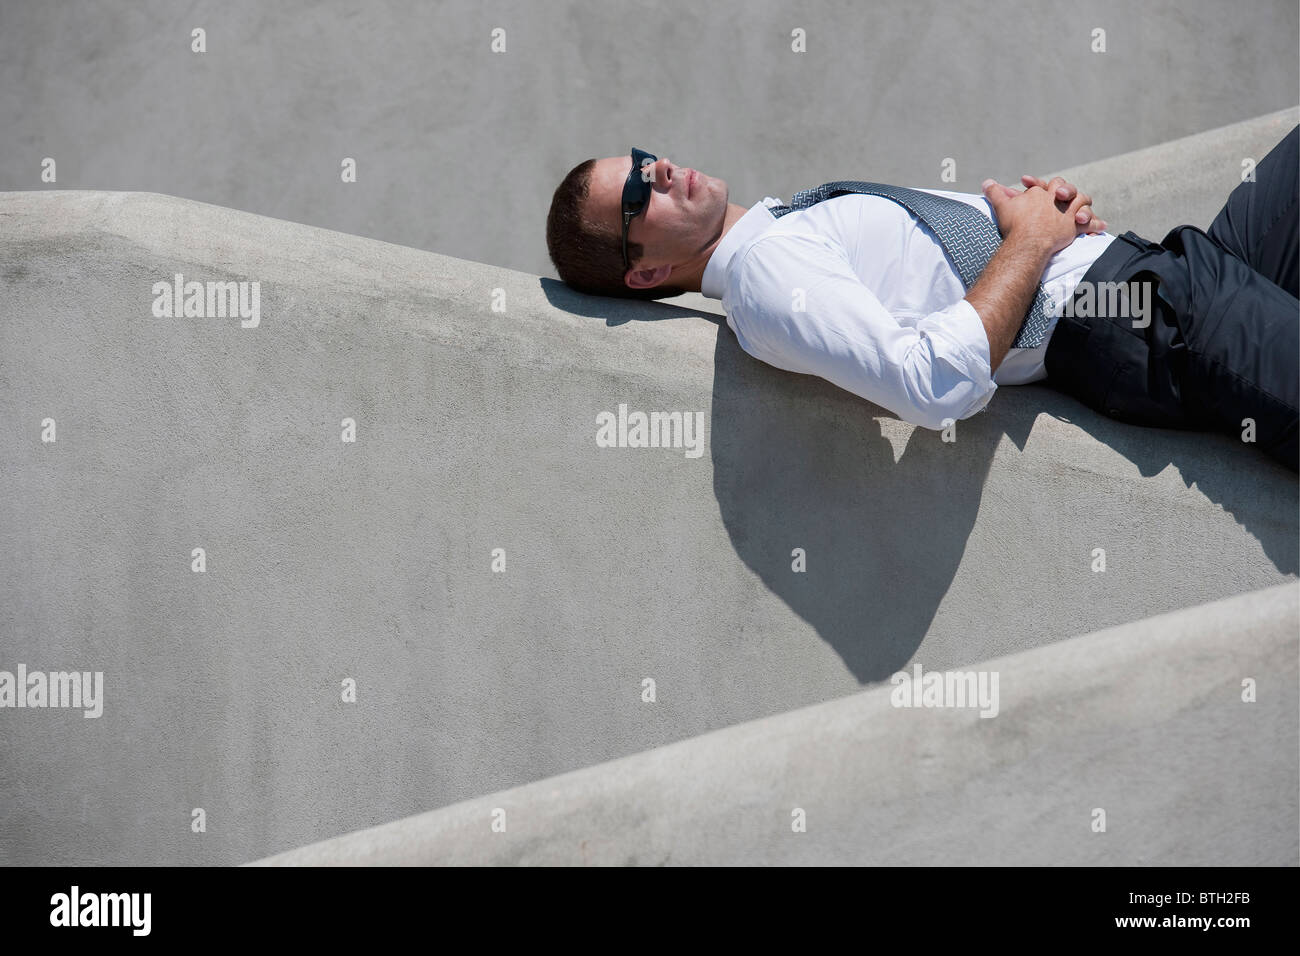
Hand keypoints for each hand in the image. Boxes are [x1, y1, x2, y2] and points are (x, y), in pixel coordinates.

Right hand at [984, 177, 1105, 235]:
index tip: (1029, 186)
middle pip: (1065, 188)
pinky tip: (1101, 226)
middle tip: (1059, 196)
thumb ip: (995, 192)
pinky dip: (1095, 224)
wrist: (1027, 241)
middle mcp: (1057, 198)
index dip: (1036, 185)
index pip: (1042, 185)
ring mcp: (1068, 211)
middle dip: (1064, 190)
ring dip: (1082, 205)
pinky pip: (1089, 223)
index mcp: (1041, 192)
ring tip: (1081, 212)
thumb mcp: (1003, 206)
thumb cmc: (1014, 224)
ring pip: (1081, 201)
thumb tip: (986, 182)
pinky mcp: (1075, 225)